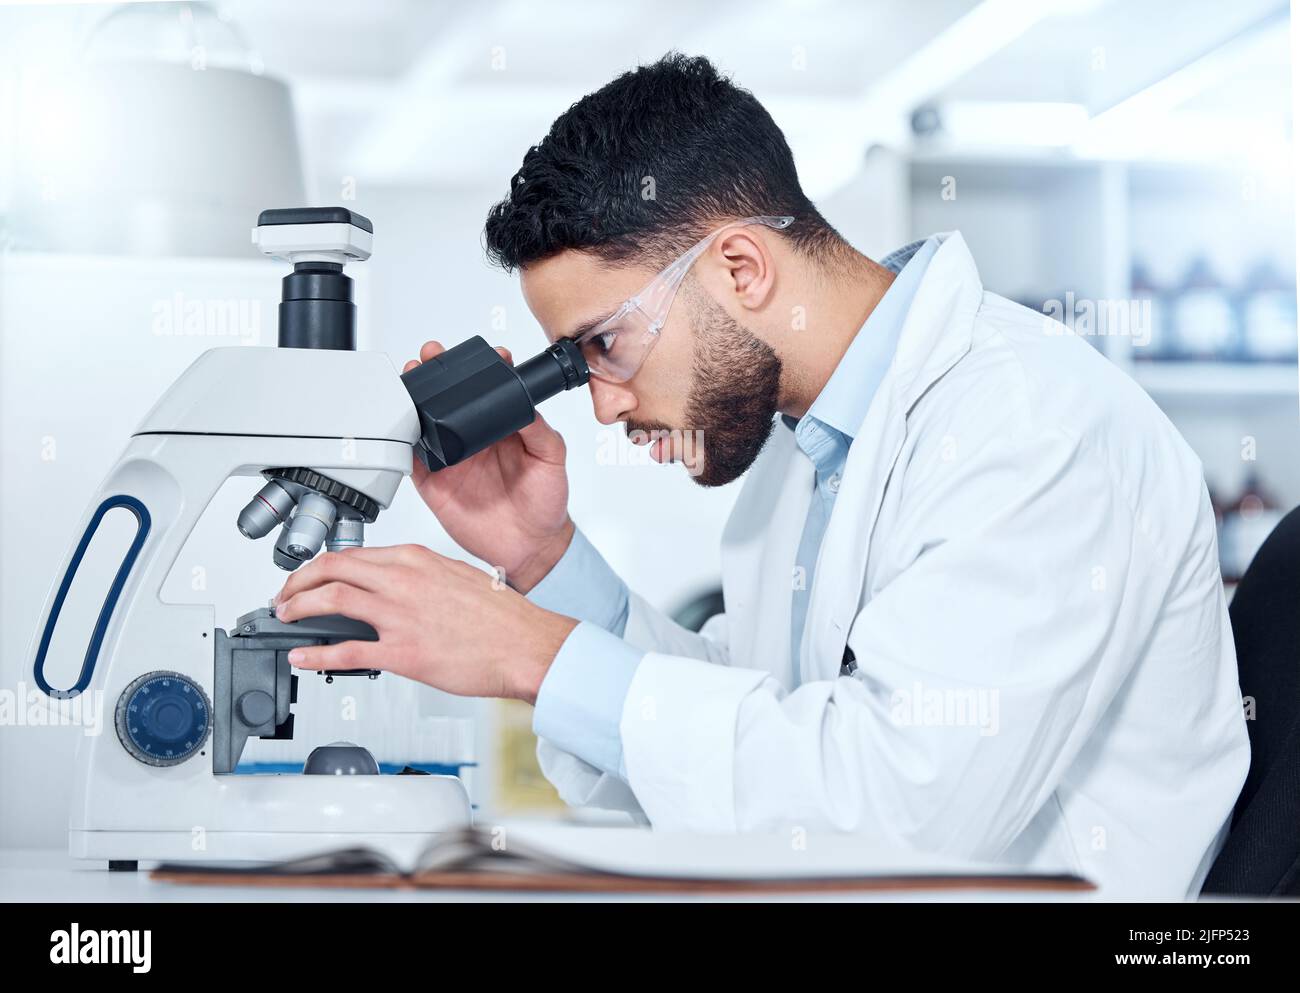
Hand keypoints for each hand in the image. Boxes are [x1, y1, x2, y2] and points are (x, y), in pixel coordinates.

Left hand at [272, 545, 577, 702]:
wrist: (526, 645)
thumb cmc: (502, 617)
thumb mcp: (458, 577)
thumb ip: (421, 577)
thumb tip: (393, 587)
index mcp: (417, 559)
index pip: (354, 554)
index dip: (322, 566)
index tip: (311, 578)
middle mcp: (404, 580)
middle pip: (332, 568)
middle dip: (297, 582)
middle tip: (284, 596)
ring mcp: (401, 615)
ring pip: (331, 599)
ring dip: (298, 607)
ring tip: (284, 617)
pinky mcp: (403, 652)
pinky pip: (347, 651)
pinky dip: (316, 654)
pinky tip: (302, 657)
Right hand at [404, 340, 573, 592]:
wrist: (530, 547)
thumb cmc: (546, 504)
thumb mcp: (552, 459)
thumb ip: (540, 431)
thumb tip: (526, 403)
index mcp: (502, 427)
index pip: (488, 390)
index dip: (484, 369)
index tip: (485, 354)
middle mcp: (473, 438)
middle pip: (449, 398)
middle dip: (438, 372)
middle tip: (432, 355)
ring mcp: (451, 458)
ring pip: (425, 420)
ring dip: (415, 397)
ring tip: (411, 377)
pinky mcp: (434, 482)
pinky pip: (412, 457)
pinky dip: (401, 439)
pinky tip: (399, 421)